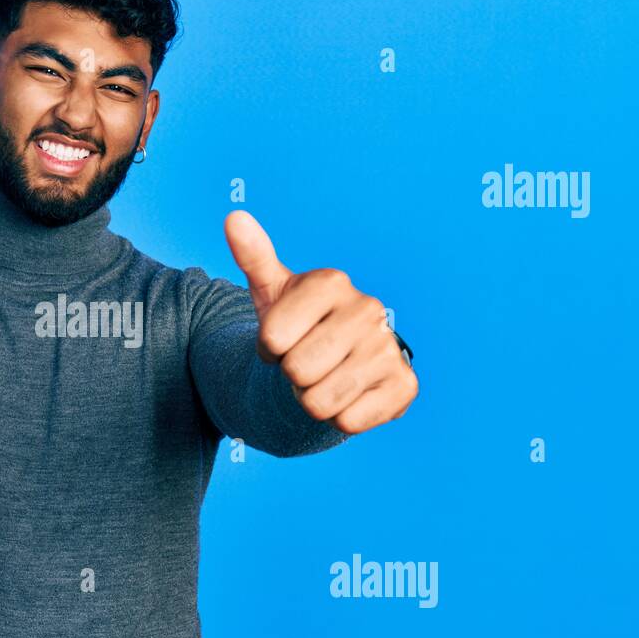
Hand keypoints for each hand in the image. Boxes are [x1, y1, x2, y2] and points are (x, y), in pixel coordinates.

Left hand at [224, 209, 417, 434]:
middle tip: (306, 361)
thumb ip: (252, 256)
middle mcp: (367, 309)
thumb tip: (234, 216)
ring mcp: (389, 347)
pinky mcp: (404, 386)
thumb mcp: (271, 292)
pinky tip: (349, 396)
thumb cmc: (298, 324)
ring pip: (319, 401)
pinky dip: (340, 419)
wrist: (339, 360)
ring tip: (324, 378)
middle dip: (291, 376)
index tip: (283, 338)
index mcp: (331, 282)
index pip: (270, 338)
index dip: (268, 349)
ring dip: (312, 400)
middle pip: (296, 371)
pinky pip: (348, 422)